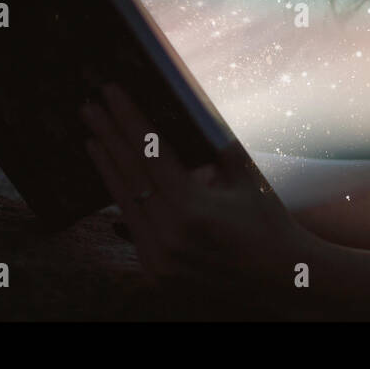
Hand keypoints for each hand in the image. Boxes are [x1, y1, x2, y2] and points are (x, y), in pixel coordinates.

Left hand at [80, 82, 314, 314]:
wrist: (280, 276)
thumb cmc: (267, 220)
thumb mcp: (246, 176)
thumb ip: (215, 144)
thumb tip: (188, 107)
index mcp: (193, 208)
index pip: (150, 153)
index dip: (128, 119)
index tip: (111, 92)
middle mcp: (170, 235)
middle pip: (128, 175)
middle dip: (107, 136)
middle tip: (89, 107)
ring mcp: (160, 258)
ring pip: (124, 202)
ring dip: (106, 166)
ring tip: (92, 137)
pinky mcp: (157, 271)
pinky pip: (132, 226)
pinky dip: (122, 198)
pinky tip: (112, 175)